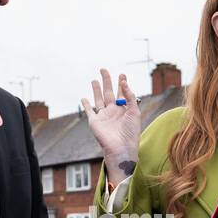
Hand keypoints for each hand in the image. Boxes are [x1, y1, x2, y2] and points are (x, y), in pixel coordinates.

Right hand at [81, 69, 140, 185]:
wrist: (121, 148)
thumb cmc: (131, 132)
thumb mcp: (134, 112)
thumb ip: (129, 97)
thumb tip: (124, 82)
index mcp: (124, 110)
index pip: (122, 93)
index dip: (122, 84)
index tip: (122, 74)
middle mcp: (113, 112)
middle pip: (109, 93)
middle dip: (107, 81)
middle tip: (104, 69)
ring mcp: (103, 116)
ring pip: (98, 99)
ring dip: (96, 90)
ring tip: (95, 80)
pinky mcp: (94, 122)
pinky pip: (89, 111)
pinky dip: (86, 105)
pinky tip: (84, 98)